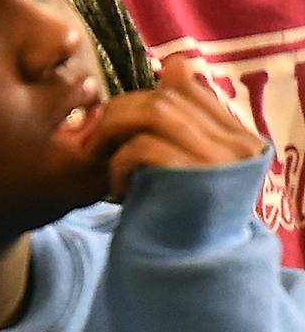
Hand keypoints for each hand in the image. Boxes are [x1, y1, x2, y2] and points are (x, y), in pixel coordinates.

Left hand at [92, 57, 264, 198]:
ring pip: (154, 112)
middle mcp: (239, 144)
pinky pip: (145, 147)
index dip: (141, 94)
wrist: (188, 267)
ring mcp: (222, 161)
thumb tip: (173, 64)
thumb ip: (178, 119)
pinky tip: (114, 186)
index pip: (187, 86)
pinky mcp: (197, 180)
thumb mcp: (178, 160)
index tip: (114, 119)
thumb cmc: (176, 212)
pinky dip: (118, 162)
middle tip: (92, 138)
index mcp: (237, 135)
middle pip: (164, 96)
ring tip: (99, 157)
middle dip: (117, 112)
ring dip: (113, 131)